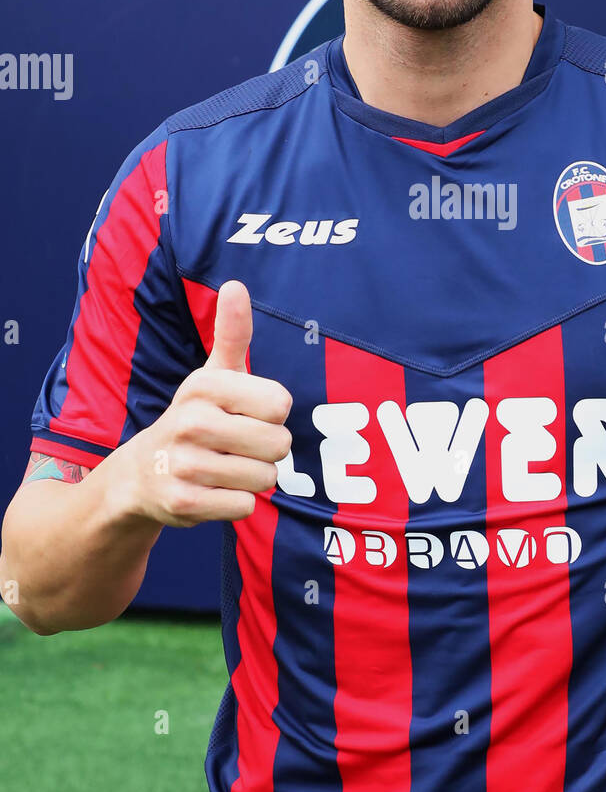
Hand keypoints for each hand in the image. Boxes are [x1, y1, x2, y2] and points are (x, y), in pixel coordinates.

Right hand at [122, 280, 292, 525]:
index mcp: (205, 385)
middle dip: (268, 450)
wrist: (139, 475)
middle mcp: (191, 421)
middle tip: (238, 446)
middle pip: (278, 444)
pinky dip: (237, 503)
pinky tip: (213, 491)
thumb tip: (236, 285)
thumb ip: (231, 334)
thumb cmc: (194, 419)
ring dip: (253, 478)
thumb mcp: (211, 375)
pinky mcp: (182, 503)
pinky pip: (244, 506)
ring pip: (264, 478)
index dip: (272, 414)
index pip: (281, 403)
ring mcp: (184, 464)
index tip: (246, 413)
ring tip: (225, 468)